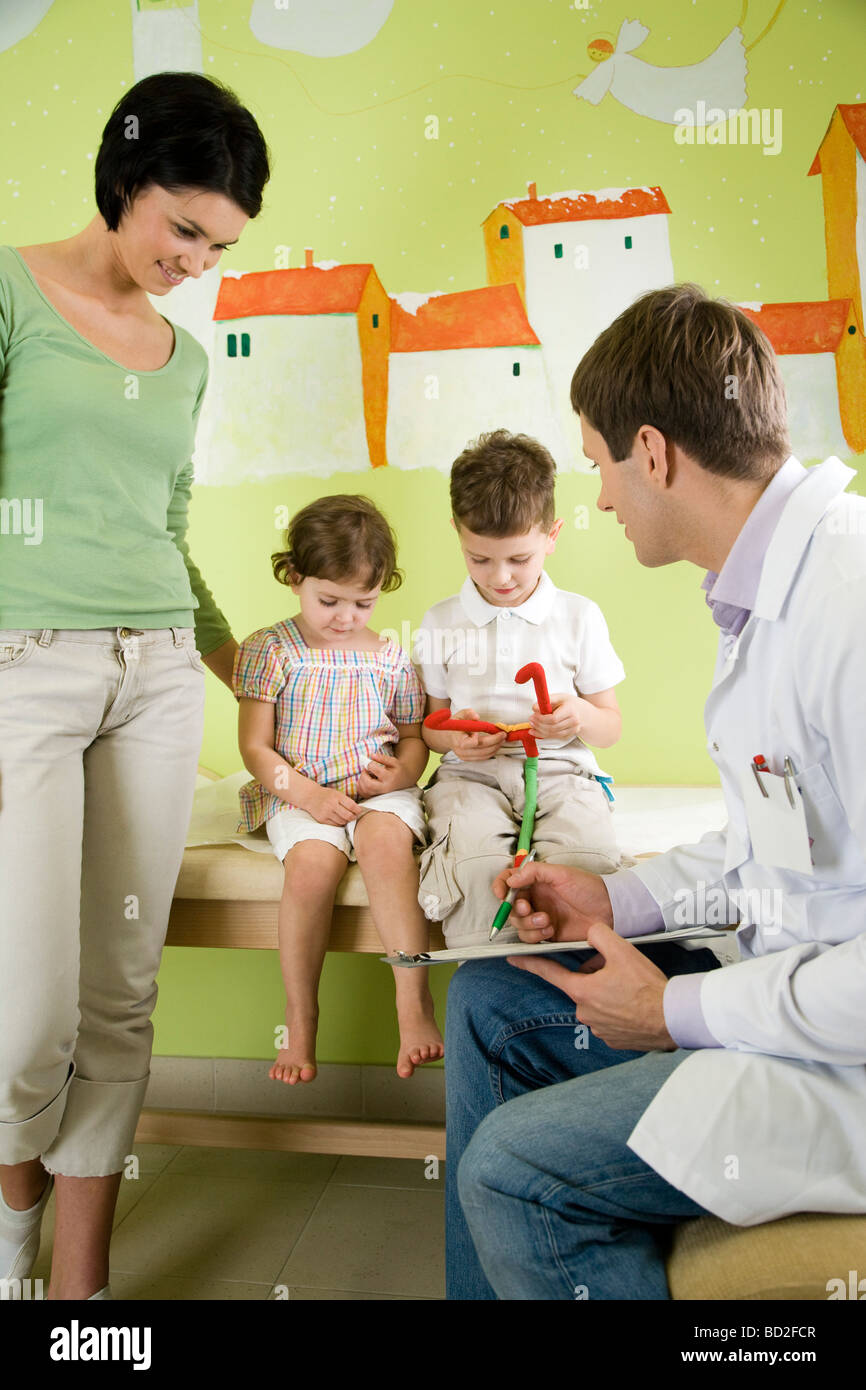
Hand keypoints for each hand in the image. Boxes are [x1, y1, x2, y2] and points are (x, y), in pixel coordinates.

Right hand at [302, 782, 359, 825]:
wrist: (310, 796)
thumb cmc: (326, 795)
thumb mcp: (337, 793)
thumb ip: (346, 801)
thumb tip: (358, 810)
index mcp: (337, 797)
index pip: (352, 806)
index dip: (358, 810)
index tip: (359, 811)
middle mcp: (331, 805)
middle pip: (348, 816)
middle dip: (353, 817)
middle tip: (354, 816)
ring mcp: (326, 813)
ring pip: (342, 822)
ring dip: (346, 821)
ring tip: (346, 817)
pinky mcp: (322, 820)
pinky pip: (335, 825)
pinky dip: (339, 823)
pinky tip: (339, 819)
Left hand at [356, 752, 407, 798]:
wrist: (403, 781)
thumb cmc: (397, 770)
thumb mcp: (394, 761)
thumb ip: (383, 758)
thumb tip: (372, 755)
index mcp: (390, 777)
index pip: (376, 771)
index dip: (370, 765)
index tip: (371, 763)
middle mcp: (385, 788)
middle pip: (368, 785)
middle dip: (363, 776)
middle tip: (365, 770)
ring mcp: (380, 794)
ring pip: (365, 790)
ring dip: (361, 781)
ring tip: (365, 775)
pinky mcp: (376, 796)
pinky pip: (364, 794)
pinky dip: (360, 788)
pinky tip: (363, 781)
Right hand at [451, 708, 506, 761]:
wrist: (446, 737)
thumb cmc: (454, 726)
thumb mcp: (459, 715)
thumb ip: (467, 713)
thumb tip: (476, 716)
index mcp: (458, 740)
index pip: (473, 743)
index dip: (482, 738)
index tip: (488, 730)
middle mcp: (461, 751)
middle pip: (482, 749)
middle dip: (496, 741)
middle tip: (504, 734)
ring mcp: (465, 757)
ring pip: (485, 755)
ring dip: (496, 747)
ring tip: (502, 739)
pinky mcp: (469, 759)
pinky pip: (483, 757)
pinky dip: (492, 751)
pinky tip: (497, 744)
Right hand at [491, 860, 612, 941]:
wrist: (608, 911)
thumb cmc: (588, 888)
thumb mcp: (561, 873)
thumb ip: (533, 872)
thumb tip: (511, 879)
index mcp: (535, 881)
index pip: (508, 881)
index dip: (500, 887)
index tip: (501, 894)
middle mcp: (535, 899)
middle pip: (510, 907)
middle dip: (516, 910)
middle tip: (528, 909)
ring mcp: (539, 916)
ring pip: (518, 924)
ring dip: (528, 924)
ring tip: (547, 920)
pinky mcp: (546, 933)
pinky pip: (529, 938)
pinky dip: (536, 935)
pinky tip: (551, 929)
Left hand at [508, 923, 675, 1050]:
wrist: (672, 1018)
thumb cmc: (647, 988)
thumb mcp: (622, 951)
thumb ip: (599, 935)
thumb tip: (589, 932)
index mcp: (581, 990)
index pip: (549, 973)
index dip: (530, 963)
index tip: (512, 958)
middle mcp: (584, 1012)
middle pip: (582, 986)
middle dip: (595, 976)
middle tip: (621, 973)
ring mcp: (597, 1029)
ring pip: (597, 1002)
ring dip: (608, 994)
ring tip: (632, 991)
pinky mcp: (612, 1040)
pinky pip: (609, 1018)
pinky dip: (618, 1010)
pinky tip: (635, 1006)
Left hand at [529, 693, 583, 740]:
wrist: (582, 712)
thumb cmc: (570, 703)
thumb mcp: (559, 697)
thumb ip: (547, 701)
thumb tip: (535, 708)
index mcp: (571, 710)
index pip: (554, 719)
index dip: (541, 719)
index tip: (534, 715)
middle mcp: (573, 722)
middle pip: (552, 728)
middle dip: (539, 725)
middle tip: (531, 720)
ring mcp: (572, 730)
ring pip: (553, 734)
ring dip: (540, 731)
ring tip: (532, 725)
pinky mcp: (568, 735)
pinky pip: (554, 737)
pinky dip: (544, 735)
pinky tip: (537, 731)